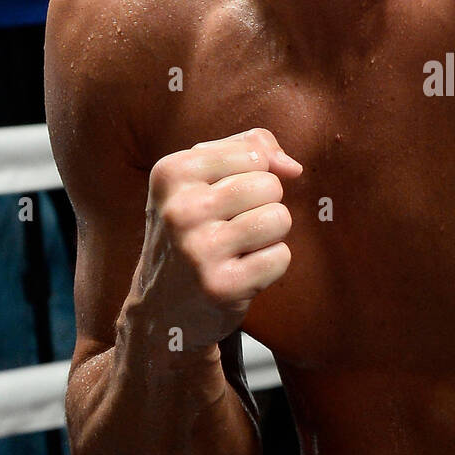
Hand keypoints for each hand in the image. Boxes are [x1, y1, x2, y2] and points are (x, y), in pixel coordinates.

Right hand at [134, 127, 301, 350]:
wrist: (163, 306)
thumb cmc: (194, 228)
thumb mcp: (202, 177)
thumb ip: (249, 149)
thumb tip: (292, 167)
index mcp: (171, 172)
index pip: (254, 153)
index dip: (254, 174)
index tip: (223, 196)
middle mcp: (180, 210)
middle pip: (270, 185)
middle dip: (263, 205)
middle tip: (231, 226)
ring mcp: (198, 250)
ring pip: (279, 218)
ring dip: (269, 235)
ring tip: (238, 247)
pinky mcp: (221, 286)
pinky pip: (281, 257)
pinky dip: (270, 265)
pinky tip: (240, 272)